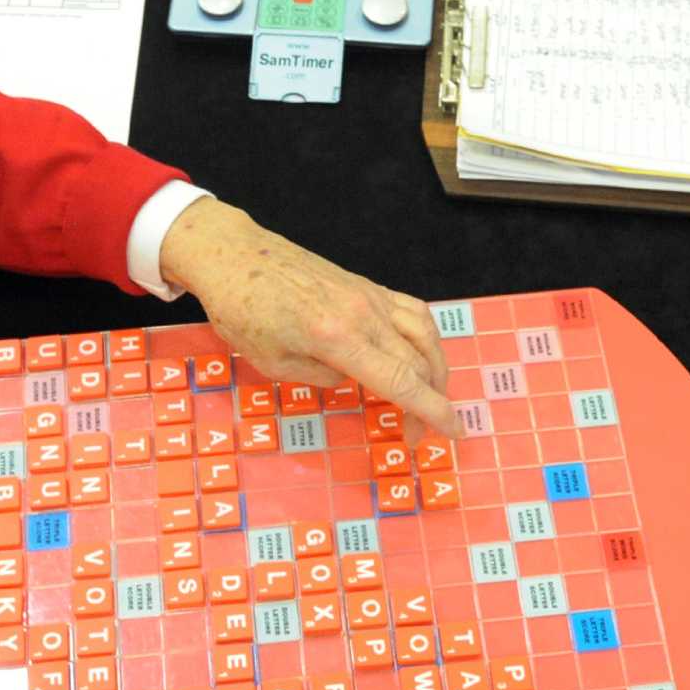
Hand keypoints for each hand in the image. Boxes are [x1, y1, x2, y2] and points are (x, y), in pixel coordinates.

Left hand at [159, 197, 455, 435]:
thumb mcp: (273, 363)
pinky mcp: (366, 284)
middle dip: (429, 404)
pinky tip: (421, 354)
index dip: (433, 411)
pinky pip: (412, 311)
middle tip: (416, 434)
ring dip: (436, 371)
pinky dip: (426, 337)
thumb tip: (351, 379)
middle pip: (419, 363)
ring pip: (425, 335)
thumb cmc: (242, 310)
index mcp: (337, 338)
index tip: (454, 432)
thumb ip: (321, 377)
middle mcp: (363, 314)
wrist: (234, 255)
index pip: (402, 382)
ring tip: (429, 397)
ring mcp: (369, 295)